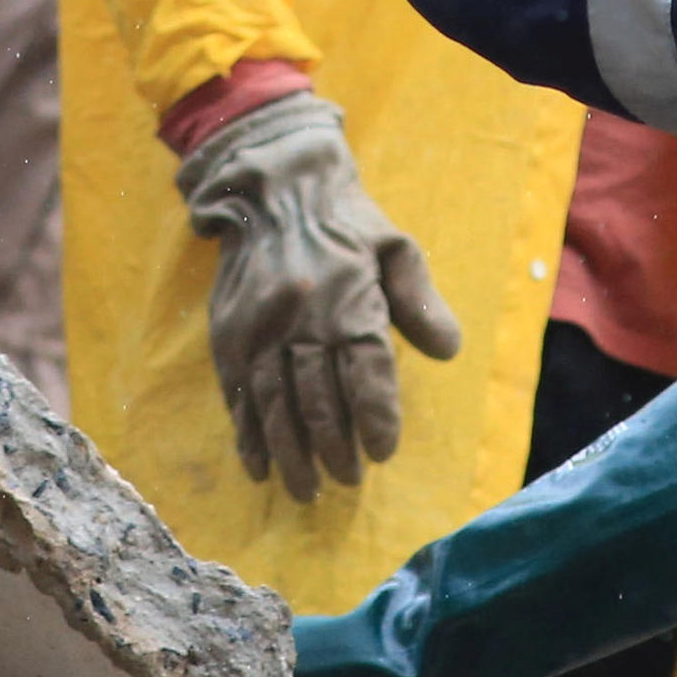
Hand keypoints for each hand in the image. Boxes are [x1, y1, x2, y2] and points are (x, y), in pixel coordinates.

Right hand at [176, 91, 464, 489]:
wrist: (273, 186)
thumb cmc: (346, 222)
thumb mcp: (396, 248)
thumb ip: (421, 302)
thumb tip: (448, 352)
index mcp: (348, 297)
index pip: (365, 371)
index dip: (376, 417)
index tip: (382, 452)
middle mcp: (301, 317)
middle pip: (318, 397)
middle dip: (335, 448)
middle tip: (349, 480)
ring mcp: (259, 327)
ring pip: (275, 403)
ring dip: (291, 453)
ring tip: (306, 490)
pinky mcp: (228, 333)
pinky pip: (238, 393)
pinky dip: (247, 434)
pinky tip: (259, 466)